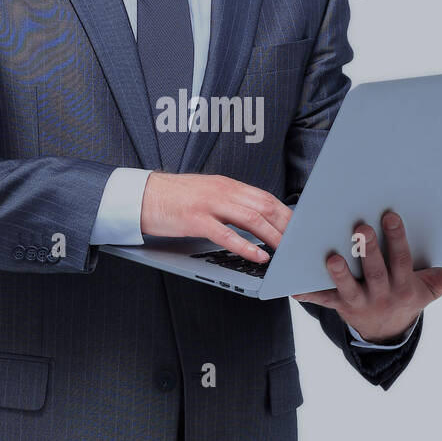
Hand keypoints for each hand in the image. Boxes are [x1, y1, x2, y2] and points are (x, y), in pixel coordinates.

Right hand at [141, 172, 292, 264]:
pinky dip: (245, 246)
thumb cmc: (173, 198)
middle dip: (285, 225)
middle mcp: (221, 191)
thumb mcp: (207, 194)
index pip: (265, 197)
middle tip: (299, 242)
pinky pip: (225, 234)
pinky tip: (258, 256)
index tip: (299, 228)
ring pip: (250, 218)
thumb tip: (253, 216)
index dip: (286, 213)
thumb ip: (229, 202)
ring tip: (284, 250)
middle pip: (264, 205)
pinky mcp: (195, 220)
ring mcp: (208, 204)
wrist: (142, 195)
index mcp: (226, 185)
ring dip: (272, 236)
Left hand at [291, 211, 441, 340]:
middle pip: (374, 273)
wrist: (386, 330)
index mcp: (404, 287)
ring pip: (347, 288)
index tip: (391, 216)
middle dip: (367, 252)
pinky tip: (294, 285)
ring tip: (331, 256)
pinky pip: (322, 300)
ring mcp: (358, 302)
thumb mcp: (433, 289)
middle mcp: (380, 295)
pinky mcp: (338, 305)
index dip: (397, 240)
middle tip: (360, 228)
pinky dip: (308, 293)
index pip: (401, 262)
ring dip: (340, 274)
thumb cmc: (410, 297)